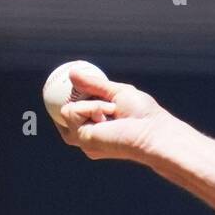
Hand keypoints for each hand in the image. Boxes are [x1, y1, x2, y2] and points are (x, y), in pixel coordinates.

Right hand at [53, 67, 174, 162]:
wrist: (152, 131)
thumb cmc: (143, 116)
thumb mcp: (117, 93)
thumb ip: (95, 84)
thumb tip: (72, 74)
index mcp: (98, 129)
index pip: (73, 114)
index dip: (70, 100)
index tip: (72, 84)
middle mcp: (89, 138)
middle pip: (63, 114)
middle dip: (76, 100)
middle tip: (97, 96)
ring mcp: (83, 140)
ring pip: (66, 110)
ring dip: (91, 104)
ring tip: (113, 110)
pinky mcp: (81, 139)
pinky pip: (71, 112)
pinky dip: (90, 107)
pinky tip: (108, 115)